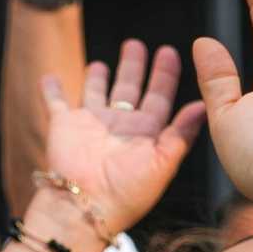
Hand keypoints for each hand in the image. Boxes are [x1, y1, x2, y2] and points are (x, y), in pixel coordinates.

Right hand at [38, 40, 204, 238]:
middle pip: (128, 88)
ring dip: (98, 78)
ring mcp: (89, 124)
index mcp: (144, 132)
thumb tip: (203, 105)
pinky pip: (56, 102)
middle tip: (136, 45)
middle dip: (133, 67)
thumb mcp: (164, 162)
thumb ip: (182, 133)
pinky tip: (49, 76)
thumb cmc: (128, 191)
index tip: (169, 52)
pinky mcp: (63, 125)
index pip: (158, 96)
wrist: (87, 206)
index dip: (164, 75)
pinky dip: (51, 89)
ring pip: (96, 92)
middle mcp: (118, 126)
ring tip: (101, 63)